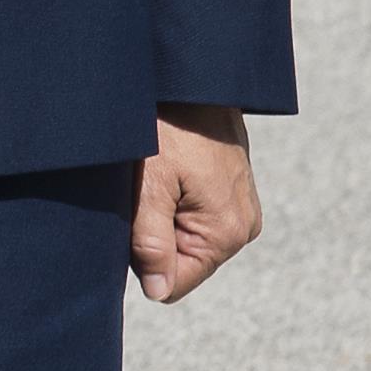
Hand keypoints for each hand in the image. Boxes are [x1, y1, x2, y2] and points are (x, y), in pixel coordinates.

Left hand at [136, 106, 262, 300]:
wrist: (192, 78)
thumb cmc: (167, 125)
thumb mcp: (149, 184)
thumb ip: (150, 242)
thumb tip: (156, 293)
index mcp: (226, 233)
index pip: (176, 282)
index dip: (142, 260)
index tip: (128, 220)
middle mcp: (242, 226)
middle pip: (179, 259)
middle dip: (150, 235)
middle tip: (140, 191)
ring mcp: (239, 208)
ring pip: (183, 235)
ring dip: (159, 214)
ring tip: (153, 176)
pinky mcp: (230, 191)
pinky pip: (192, 212)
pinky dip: (171, 198)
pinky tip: (163, 170)